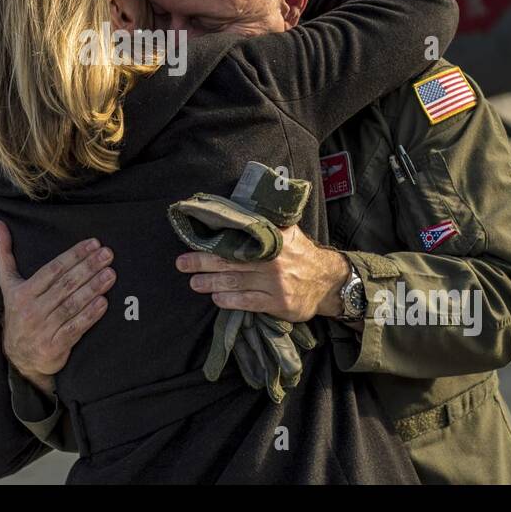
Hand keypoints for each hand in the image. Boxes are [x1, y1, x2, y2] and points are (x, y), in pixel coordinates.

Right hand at [0, 221, 115, 392]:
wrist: (18, 357)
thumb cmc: (18, 313)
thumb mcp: (8, 284)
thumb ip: (4, 254)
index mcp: (22, 292)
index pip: (52, 270)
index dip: (74, 255)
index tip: (94, 244)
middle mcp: (32, 310)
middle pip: (65, 285)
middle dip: (88, 267)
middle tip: (108, 254)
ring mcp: (43, 329)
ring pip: (72, 305)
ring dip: (93, 288)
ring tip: (111, 274)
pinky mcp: (54, 346)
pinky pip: (75, 328)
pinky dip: (90, 315)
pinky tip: (104, 303)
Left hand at [176, 224, 348, 322]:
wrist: (328, 281)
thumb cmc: (302, 254)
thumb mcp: (289, 232)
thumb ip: (267, 223)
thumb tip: (240, 208)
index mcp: (274, 240)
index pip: (238, 238)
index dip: (215, 240)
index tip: (194, 239)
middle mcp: (273, 261)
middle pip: (230, 261)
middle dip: (203, 262)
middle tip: (182, 263)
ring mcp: (275, 283)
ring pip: (235, 282)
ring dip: (211, 282)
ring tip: (193, 282)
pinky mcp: (278, 303)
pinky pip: (248, 302)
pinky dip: (230, 300)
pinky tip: (216, 298)